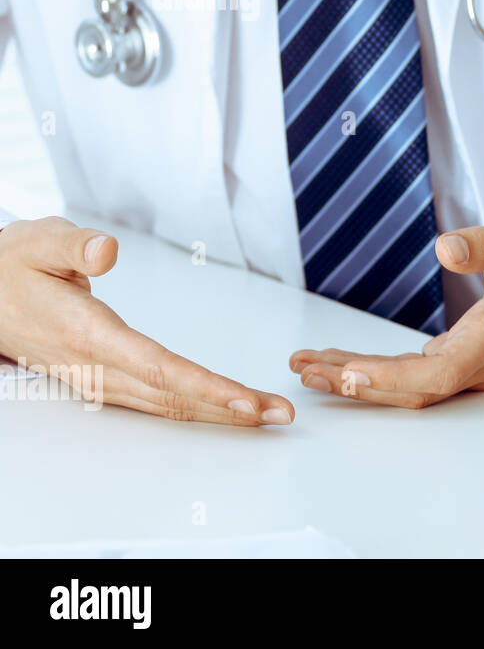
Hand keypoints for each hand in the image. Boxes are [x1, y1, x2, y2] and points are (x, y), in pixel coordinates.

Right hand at [0, 217, 294, 425]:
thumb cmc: (12, 266)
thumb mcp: (37, 241)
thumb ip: (73, 245)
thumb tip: (106, 251)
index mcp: (86, 333)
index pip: (156, 366)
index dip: (204, 386)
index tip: (245, 399)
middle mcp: (95, 364)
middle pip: (172, 395)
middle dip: (229, 409)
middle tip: (281, 417)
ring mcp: (98, 378)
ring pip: (166, 404)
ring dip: (219, 413)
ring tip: (268, 416)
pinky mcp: (103, 379)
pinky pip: (156, 399)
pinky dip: (195, 407)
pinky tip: (226, 411)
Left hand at [290, 213, 483, 407]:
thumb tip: (446, 248)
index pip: (435, 375)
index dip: (387, 379)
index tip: (345, 372)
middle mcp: (481, 361)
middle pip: (413, 391)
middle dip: (357, 384)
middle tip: (304, 369)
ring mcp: (471, 364)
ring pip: (410, 388)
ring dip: (359, 381)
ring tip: (308, 367)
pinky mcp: (462, 357)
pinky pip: (413, 376)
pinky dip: (375, 373)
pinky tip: (343, 363)